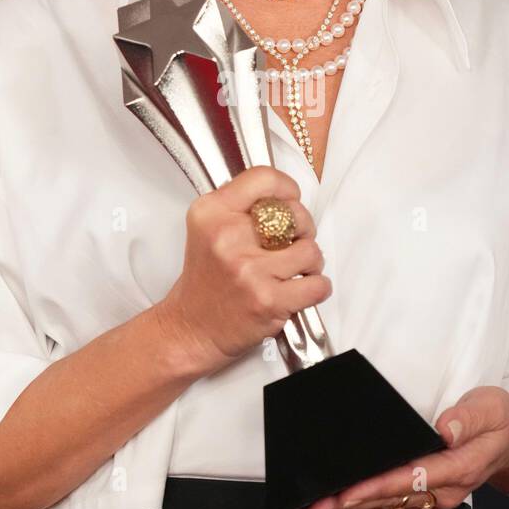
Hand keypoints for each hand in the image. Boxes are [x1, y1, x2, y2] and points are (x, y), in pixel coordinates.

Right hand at [159, 166, 332, 371]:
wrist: (191, 329)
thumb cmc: (206, 281)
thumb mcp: (207, 229)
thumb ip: (240, 207)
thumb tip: (286, 196)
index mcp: (211, 213)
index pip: (264, 179)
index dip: (287, 190)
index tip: (289, 203)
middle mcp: (227, 237)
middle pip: (294, 214)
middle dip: (303, 229)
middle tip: (292, 243)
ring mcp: (248, 270)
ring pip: (311, 250)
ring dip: (311, 262)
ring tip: (294, 271)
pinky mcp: (267, 300)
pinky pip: (317, 284)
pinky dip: (317, 288)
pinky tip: (300, 290)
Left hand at [298, 387, 508, 508]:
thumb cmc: (498, 420)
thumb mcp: (492, 408)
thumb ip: (468, 418)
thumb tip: (444, 430)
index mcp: (457, 468)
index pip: (409, 480)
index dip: (375, 488)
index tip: (345, 493)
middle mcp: (443, 491)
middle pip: (390, 500)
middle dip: (350, 505)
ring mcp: (434, 499)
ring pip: (387, 508)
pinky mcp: (426, 498)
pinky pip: (391, 506)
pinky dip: (363, 508)